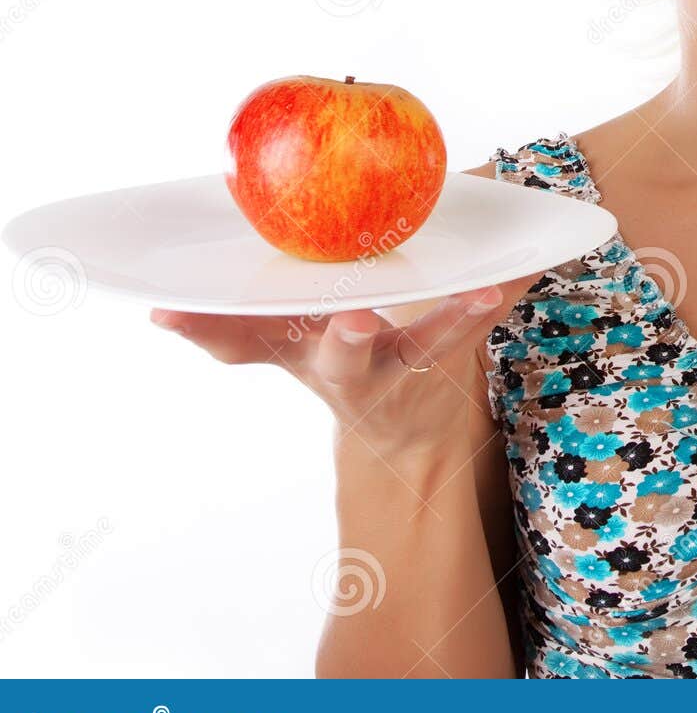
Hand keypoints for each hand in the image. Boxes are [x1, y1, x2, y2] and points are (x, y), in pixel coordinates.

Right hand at [147, 275, 532, 458]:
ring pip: (429, 347)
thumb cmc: (341, 365)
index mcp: (299, 353)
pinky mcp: (452, 359)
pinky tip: (521, 273)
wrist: (407, 440)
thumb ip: (229, 335)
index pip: (244, 344)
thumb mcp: (285, 353)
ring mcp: (406, 370)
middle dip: (346, 340)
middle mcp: (351, 369)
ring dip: (452, 322)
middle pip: (342, 358)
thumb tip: (159, 312)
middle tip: (354, 320)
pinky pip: (480, 326)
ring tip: (480, 294)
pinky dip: (503, 296)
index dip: (208, 330)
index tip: (170, 312)